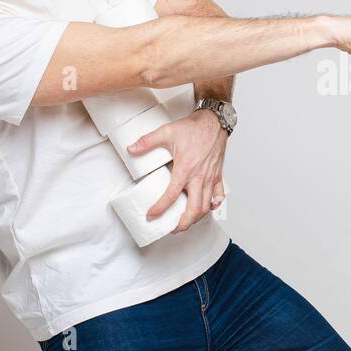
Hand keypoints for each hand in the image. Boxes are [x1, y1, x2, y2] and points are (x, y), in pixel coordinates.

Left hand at [126, 108, 227, 231]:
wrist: (214, 122)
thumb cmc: (193, 128)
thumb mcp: (166, 132)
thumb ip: (147, 141)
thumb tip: (131, 149)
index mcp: (185, 170)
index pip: (171, 196)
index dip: (159, 209)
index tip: (151, 215)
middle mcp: (199, 178)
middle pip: (194, 209)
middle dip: (183, 223)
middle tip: (173, 228)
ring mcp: (210, 178)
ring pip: (206, 207)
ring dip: (197, 218)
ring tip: (186, 221)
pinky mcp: (218, 176)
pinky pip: (219, 196)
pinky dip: (213, 206)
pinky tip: (206, 208)